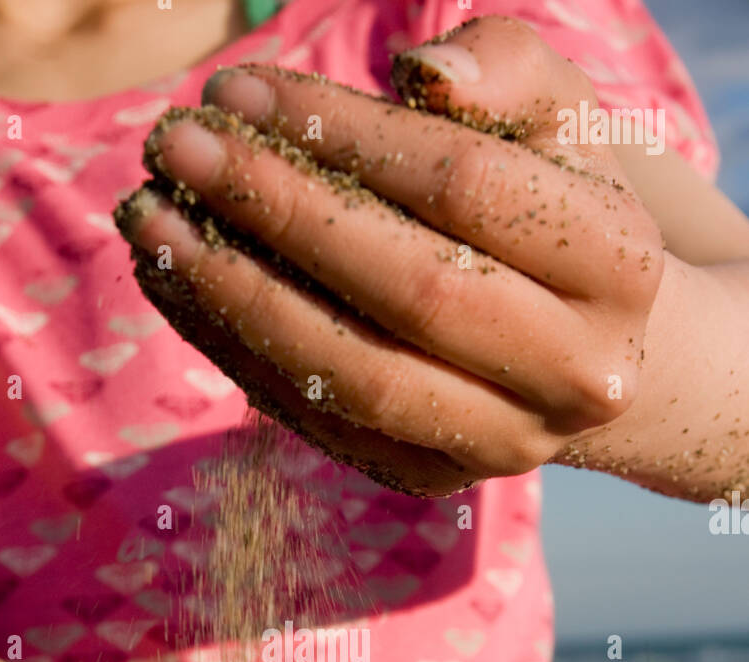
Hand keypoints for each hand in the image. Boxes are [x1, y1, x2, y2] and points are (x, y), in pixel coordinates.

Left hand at [114, 15, 663, 496]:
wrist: (594, 349)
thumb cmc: (558, 210)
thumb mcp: (562, 124)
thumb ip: (506, 73)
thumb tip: (421, 75)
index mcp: (618, 269)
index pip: (465, 189)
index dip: (345, 134)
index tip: (242, 90)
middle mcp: (574, 374)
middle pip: (411, 291)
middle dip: (281, 214)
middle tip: (178, 151)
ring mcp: (502, 444)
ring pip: (358, 376)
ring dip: (241, 300)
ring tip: (153, 227)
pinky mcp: (434, 479)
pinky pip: (322, 419)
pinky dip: (240, 352)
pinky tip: (180, 286)